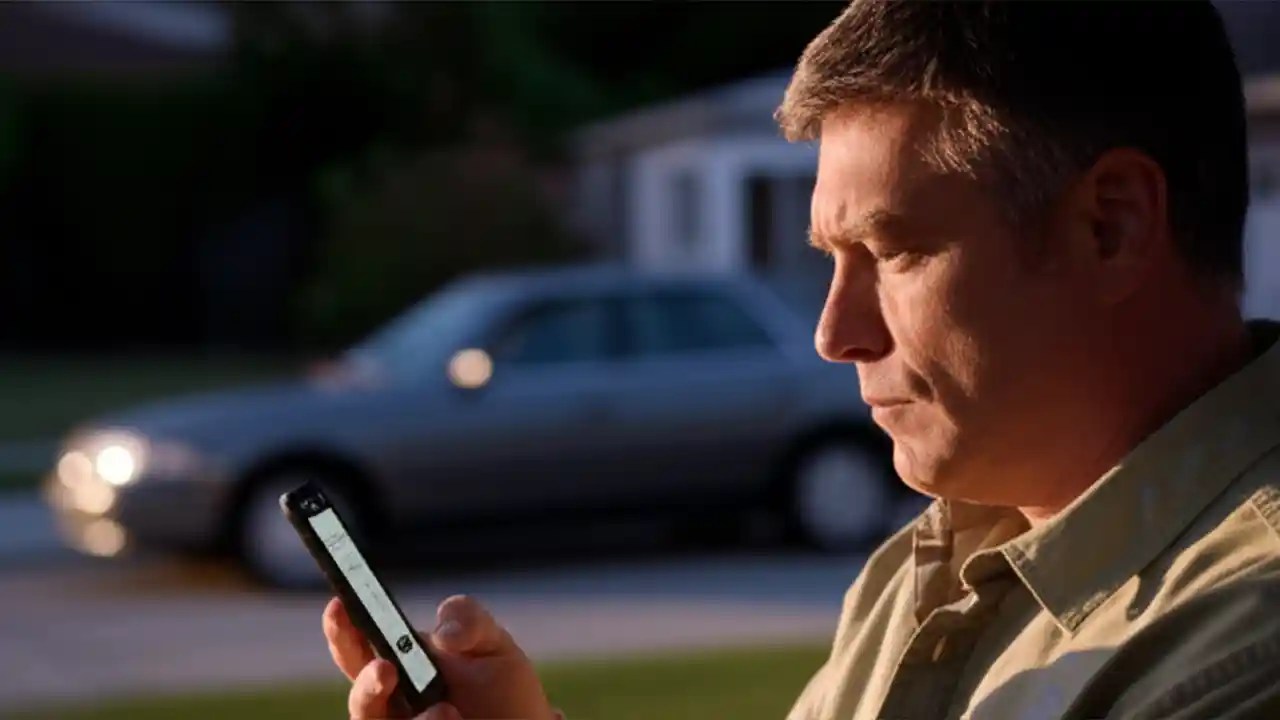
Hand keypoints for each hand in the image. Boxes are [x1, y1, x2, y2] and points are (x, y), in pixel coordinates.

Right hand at [323, 594, 559, 719]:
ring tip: (446, 711)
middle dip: (365, 685)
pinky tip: (453, 719)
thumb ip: (469, 620)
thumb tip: (442, 633)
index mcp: (402, 669)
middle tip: (384, 670)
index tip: (338, 606)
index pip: (359, 649)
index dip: (342, 629)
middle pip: (361, 700)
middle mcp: (393, 707)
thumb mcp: (493, 644)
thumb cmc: (506, 694)